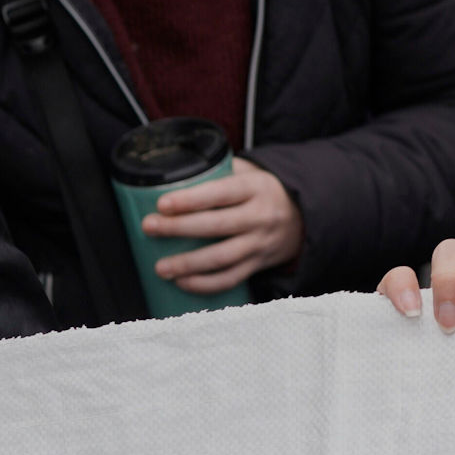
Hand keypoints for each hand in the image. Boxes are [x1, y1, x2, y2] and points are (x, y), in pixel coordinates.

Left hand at [144, 160, 304, 294]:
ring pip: (222, 257)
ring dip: (188, 264)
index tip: (163, 203)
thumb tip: (178, 170)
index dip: (191, 199)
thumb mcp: (251, 172)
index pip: (221, 193)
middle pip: (216, 225)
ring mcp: (260, 243)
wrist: (304, 217)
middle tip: (149, 227)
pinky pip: (230, 279)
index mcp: (256, 188)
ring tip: (160, 266)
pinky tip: (182, 282)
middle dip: (178, 228)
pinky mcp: (258, 264)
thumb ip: (221, 170)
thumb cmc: (264, 191)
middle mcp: (260, 216)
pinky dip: (204, 284)